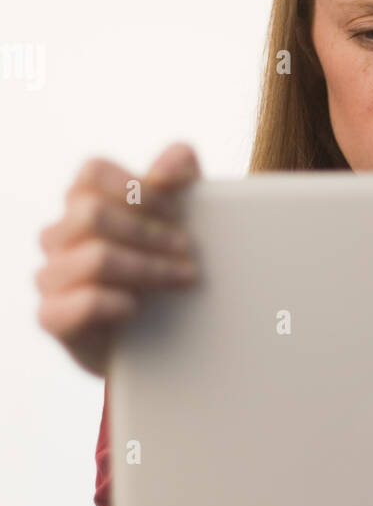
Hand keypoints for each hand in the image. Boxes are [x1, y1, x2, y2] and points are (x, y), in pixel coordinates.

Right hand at [36, 142, 201, 376]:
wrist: (160, 334)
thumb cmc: (166, 260)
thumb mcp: (183, 212)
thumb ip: (179, 174)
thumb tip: (167, 171)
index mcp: (82, 200)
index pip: (92, 173)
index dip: (140, 189)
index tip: (178, 212)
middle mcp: (58, 234)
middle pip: (93, 214)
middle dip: (150, 232)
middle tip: (188, 250)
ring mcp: (51, 275)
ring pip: (95, 259)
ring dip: (149, 268)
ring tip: (181, 278)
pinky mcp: (52, 317)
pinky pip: (82, 303)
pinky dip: (118, 304)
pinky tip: (138, 308)